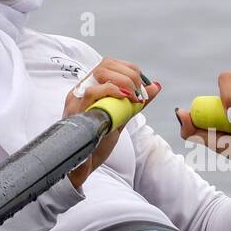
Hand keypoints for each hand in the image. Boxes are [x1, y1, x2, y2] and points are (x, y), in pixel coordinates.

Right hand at [64, 58, 161, 189]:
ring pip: (100, 73)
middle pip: (106, 64)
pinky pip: (92, 93)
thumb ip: (136, 103)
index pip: (109, 64)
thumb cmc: (97, 141)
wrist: (81, 166)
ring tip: (135, 98)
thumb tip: (155, 86)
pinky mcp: (75, 111)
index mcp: (91, 88)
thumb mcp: (121, 118)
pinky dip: (112, 92)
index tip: (143, 86)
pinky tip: (125, 100)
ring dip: (124, 82)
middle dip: (130, 75)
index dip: (130, 70)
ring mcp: (77, 99)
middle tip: (140, 94)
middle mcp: (82, 90)